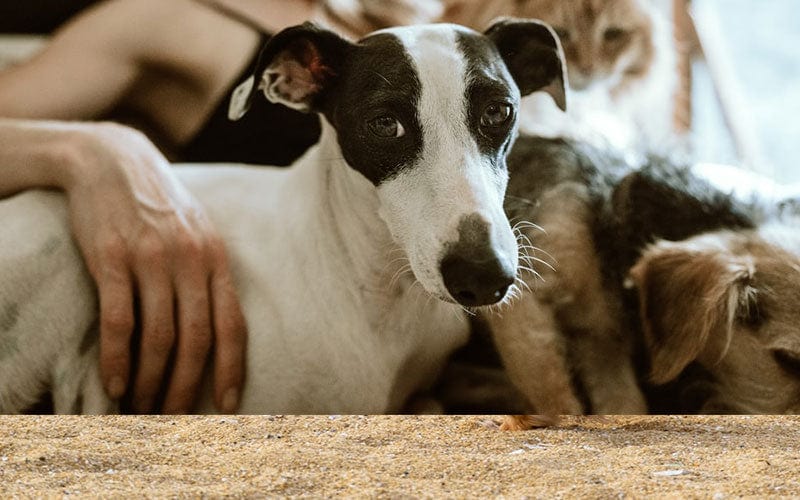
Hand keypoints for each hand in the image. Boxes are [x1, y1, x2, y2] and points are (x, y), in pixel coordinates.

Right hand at [63, 123, 245, 412]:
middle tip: (175, 417)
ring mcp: (151, 258)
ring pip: (159, 336)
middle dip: (188, 386)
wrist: (112, 161)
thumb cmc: (160, 206)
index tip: (228, 404)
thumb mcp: (198, 233)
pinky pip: (119, 320)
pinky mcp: (112, 257)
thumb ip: (210, 275)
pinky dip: (118, 358)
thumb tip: (219, 331)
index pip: (233, 324)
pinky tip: (116, 383)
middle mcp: (190, 260)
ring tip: (143, 407)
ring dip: (152, 380)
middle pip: (196, 339)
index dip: (232, 368)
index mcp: (216, 258)